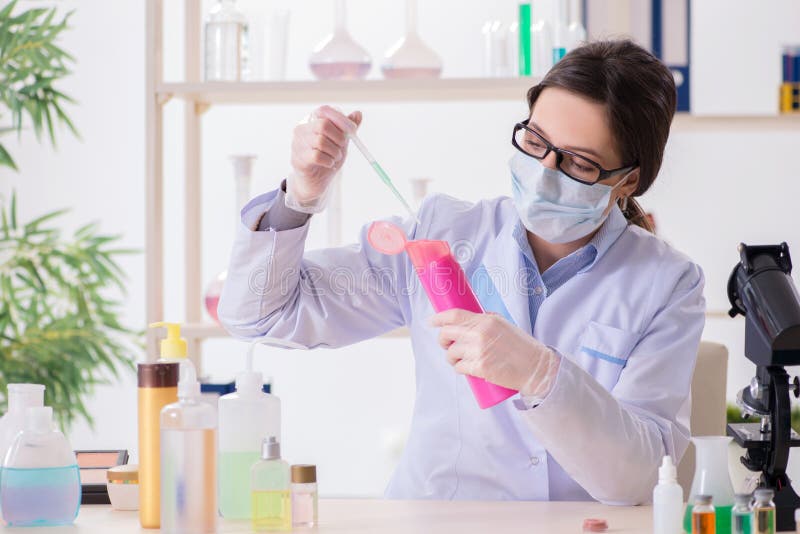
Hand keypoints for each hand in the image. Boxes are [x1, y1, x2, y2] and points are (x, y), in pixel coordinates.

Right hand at [287, 105, 361, 207]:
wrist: (315, 181)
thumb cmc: (326, 158)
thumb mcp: (339, 142)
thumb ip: (346, 129)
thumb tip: (358, 113)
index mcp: (311, 122)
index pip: (324, 110)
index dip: (340, 118)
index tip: (353, 130)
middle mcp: (301, 130)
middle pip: (323, 125)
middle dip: (339, 137)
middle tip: (343, 146)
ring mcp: (297, 144)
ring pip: (321, 141)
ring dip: (335, 152)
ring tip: (336, 157)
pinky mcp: (298, 159)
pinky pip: (317, 156)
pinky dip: (329, 161)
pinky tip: (329, 164)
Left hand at [430, 309, 559, 396]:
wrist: (536, 368)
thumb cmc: (521, 347)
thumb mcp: (504, 325)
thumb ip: (486, 320)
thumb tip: (466, 318)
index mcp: (486, 320)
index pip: (454, 315)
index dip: (439, 318)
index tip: (431, 321)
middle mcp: (480, 334)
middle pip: (447, 333)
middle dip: (443, 340)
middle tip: (447, 345)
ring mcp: (479, 351)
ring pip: (451, 353)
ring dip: (452, 357)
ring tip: (461, 359)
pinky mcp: (480, 368)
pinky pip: (459, 367)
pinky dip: (459, 368)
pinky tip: (467, 368)